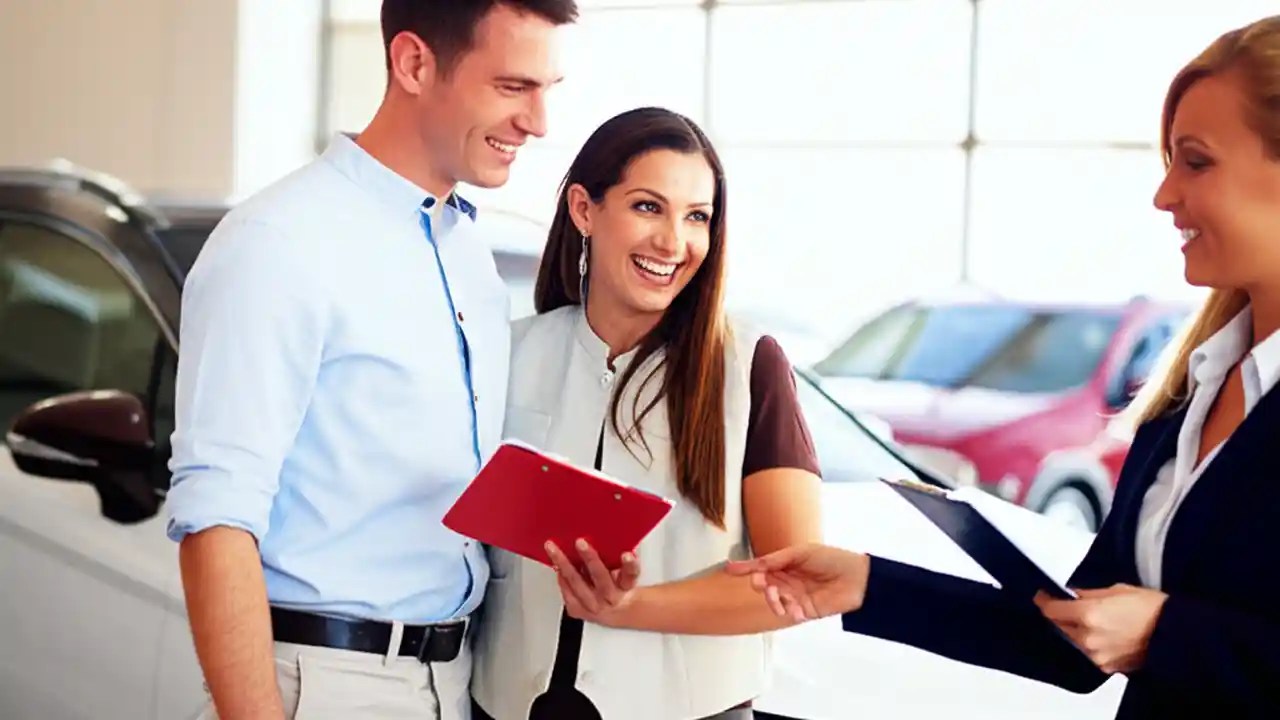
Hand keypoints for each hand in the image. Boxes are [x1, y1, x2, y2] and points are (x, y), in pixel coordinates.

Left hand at [545, 539, 640, 626]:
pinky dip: (560, 577)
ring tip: (553, 549)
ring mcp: (593, 605)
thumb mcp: (624, 570)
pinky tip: (555, 565)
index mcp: (625, 584)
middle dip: (589, 558)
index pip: (631, 573)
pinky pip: (566, 592)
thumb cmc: (618, 585)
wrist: (615, 610)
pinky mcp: (578, 610)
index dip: (630, 564)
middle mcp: (610, 596)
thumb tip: (611, 532)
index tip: (627, 555)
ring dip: (563, 564)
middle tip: (580, 542)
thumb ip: (619, 557)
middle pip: (600, 577)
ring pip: (577, 583)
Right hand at [725, 543, 869, 621]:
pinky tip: (797, 611)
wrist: (858, 578)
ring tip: (778, 602)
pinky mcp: (806, 611)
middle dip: (761, 586)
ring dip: (773, 602)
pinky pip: (791, 613)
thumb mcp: (801, 553)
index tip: (730, 570)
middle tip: (762, 585)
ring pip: (775, 601)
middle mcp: (788, 581)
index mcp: (785, 564)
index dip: (746, 569)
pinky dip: (790, 613)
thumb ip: (776, 560)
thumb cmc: (832, 559)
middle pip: (765, 585)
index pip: (761, 568)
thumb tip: (754, 564)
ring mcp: (796, 596)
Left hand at [1035, 584, 1168, 673]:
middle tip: (1066, 605)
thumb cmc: (1153, 608)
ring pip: (1074, 640)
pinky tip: (1102, 634)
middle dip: (1061, 615)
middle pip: (1060, 626)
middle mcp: (1088, 637)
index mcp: (1088, 614)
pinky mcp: (1107, 667)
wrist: (1177, 635)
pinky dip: (1091, 643)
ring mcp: (1097, 655)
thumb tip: (1073, 593)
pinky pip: (1089, 653)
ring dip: (1076, 630)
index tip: (1042, 596)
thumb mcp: (1118, 589)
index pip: (1052, 610)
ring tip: (1090, 620)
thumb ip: (1089, 593)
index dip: (1044, 601)